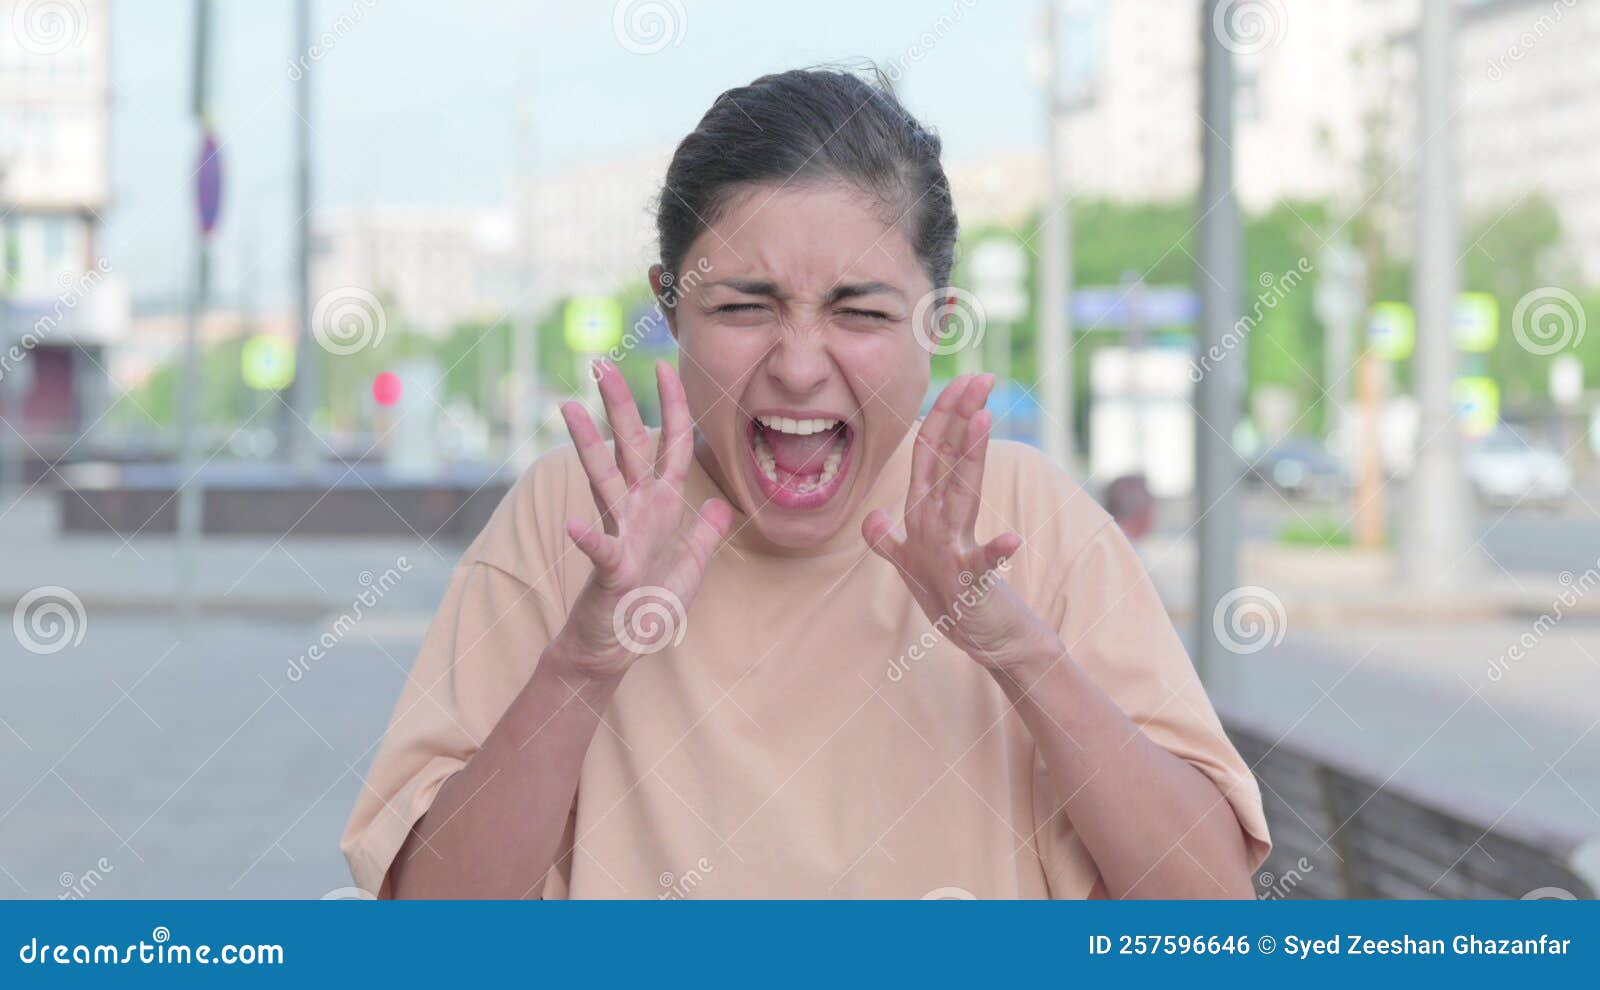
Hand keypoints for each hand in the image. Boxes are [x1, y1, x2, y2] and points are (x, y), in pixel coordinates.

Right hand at [555, 359, 732, 679]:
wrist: (617, 646)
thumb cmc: (649, 606)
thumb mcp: (690, 567)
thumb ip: (703, 533)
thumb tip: (720, 504)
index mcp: (659, 506)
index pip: (671, 447)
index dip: (673, 408)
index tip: (664, 367)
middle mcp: (636, 511)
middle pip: (628, 447)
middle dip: (619, 404)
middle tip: (600, 363)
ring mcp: (619, 536)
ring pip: (604, 481)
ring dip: (588, 445)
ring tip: (569, 408)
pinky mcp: (610, 571)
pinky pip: (600, 551)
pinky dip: (589, 539)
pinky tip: (575, 526)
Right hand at [863, 374, 1053, 673]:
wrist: (980, 642)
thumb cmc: (950, 597)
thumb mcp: (914, 564)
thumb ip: (890, 538)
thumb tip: (872, 516)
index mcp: (922, 514)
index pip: (929, 453)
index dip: (946, 414)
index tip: (968, 379)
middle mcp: (929, 528)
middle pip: (944, 462)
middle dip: (960, 418)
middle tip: (980, 378)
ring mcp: (947, 555)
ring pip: (958, 497)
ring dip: (969, 460)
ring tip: (983, 421)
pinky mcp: (969, 587)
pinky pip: (981, 567)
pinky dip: (994, 554)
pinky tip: (1011, 540)